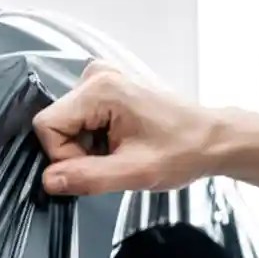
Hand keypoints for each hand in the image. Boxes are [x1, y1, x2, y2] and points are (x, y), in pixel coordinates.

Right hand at [32, 61, 231, 194]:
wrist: (211, 139)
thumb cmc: (183, 149)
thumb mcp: (133, 172)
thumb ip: (86, 177)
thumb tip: (50, 180)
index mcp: (100, 89)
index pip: (47, 125)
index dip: (63, 156)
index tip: (96, 165)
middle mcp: (97, 76)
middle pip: (56, 124)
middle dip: (77, 152)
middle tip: (113, 160)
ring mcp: (102, 80)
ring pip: (67, 125)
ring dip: (87, 148)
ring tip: (121, 151)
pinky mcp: (107, 90)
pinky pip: (81, 121)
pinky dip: (95, 139)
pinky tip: (120, 143)